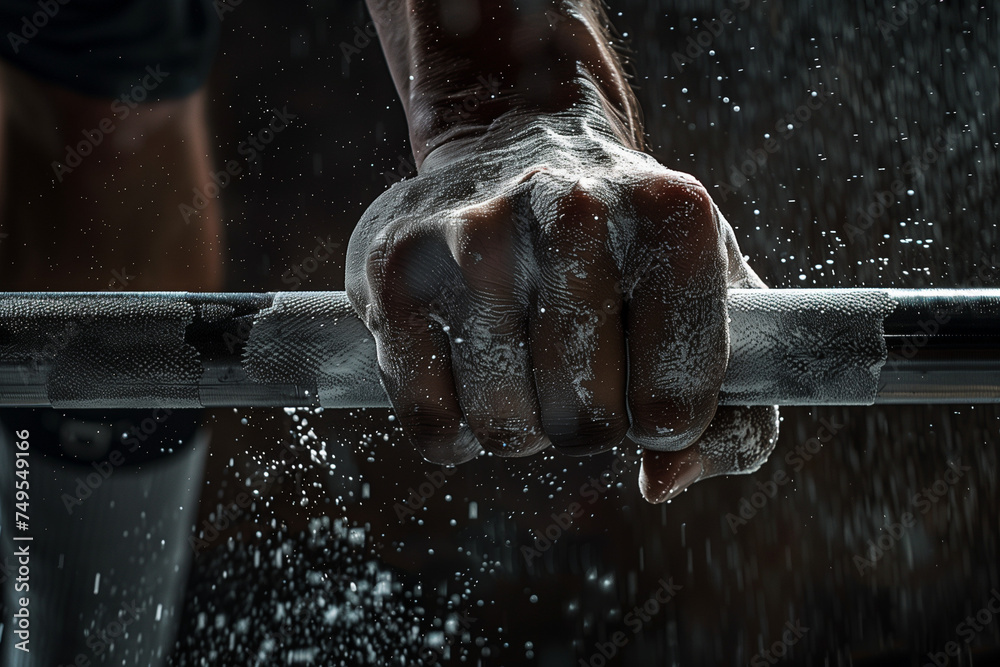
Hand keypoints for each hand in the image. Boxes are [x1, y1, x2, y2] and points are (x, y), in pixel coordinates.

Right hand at [346, 98, 777, 502]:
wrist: (520, 143)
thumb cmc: (629, 249)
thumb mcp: (713, 308)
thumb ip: (734, 419)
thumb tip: (661, 483)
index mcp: (673, 216)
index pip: (675, 407)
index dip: (664, 420)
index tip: (650, 380)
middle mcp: (573, 208)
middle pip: (584, 422)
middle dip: (587, 424)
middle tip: (579, 368)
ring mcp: (473, 234)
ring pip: (504, 429)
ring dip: (521, 425)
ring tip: (525, 361)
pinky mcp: (393, 267)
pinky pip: (431, 423)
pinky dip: (456, 430)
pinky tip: (471, 371)